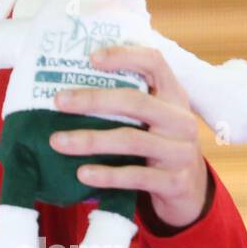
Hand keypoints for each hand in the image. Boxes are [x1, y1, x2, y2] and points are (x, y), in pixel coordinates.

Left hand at [48, 44, 209, 229]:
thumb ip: (126, 104)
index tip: (91, 58)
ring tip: (57, 142)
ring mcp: (181, 152)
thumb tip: (67, 91)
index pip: (155, 63)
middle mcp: (181, 120)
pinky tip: (82, 173)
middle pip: (136, 101)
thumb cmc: (157, 145)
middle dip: (93, 100)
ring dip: (90, 140)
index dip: (125, 56)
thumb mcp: (152, 120)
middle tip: (58, 101)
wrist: (189, 191)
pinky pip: (135, 176)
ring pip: (131, 140)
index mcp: (174, 96)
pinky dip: (106, 175)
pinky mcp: (175, 182)